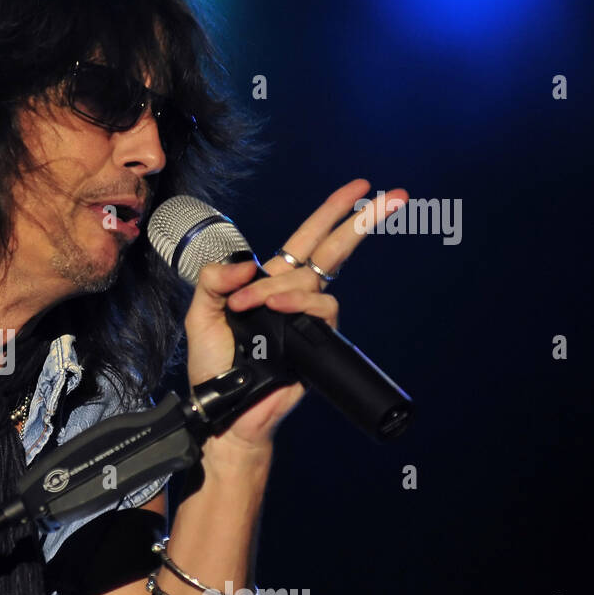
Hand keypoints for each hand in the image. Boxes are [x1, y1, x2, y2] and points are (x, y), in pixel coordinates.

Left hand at [183, 179, 407, 458]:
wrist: (224, 407)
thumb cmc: (213, 365)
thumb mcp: (200, 314)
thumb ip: (214, 281)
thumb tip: (247, 264)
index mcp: (268, 283)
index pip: (306, 241)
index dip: (331, 212)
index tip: (359, 187)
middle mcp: (292, 296)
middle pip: (333, 250)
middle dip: (361, 221)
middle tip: (392, 195)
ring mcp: (306, 318)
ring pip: (313, 281)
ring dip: (281, 287)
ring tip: (248, 306)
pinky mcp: (315, 340)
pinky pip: (319, 310)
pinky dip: (297, 303)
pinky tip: (278, 307)